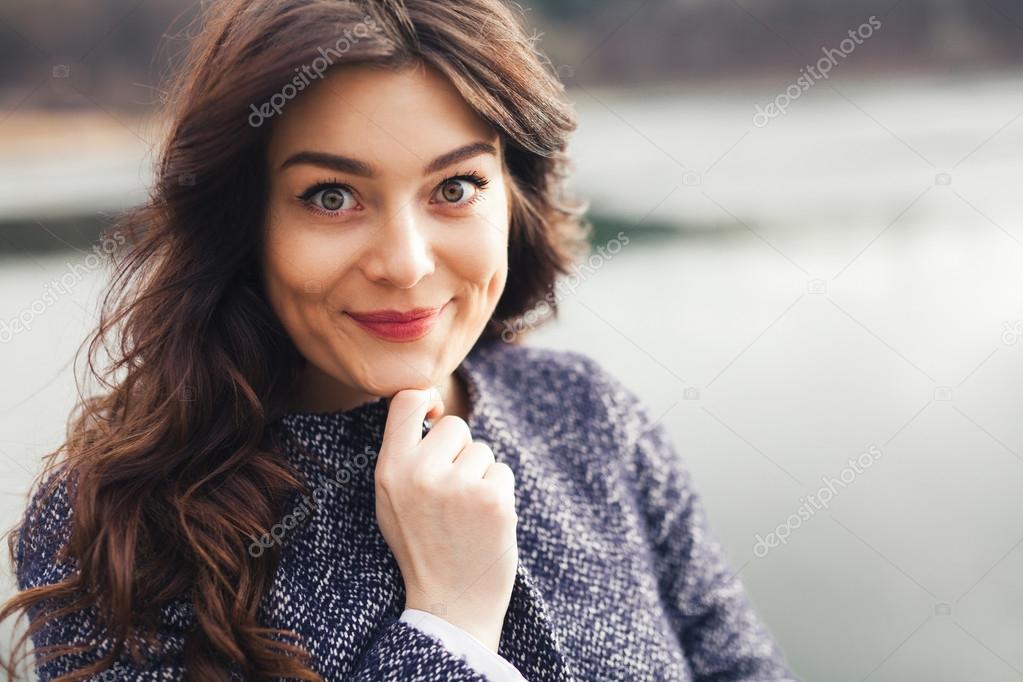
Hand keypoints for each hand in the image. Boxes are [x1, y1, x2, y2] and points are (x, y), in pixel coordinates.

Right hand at [374, 388, 518, 651]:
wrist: (450, 602)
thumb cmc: (422, 546)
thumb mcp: (393, 500)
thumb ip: (404, 456)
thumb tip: (428, 404)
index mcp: (390, 470)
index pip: (406, 400)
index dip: (426, 398)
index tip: (435, 414)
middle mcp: (421, 474)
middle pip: (455, 426)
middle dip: (461, 451)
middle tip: (452, 492)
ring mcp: (458, 486)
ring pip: (483, 451)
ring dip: (481, 476)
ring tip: (466, 514)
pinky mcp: (493, 500)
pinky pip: (503, 472)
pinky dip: (500, 493)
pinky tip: (484, 522)